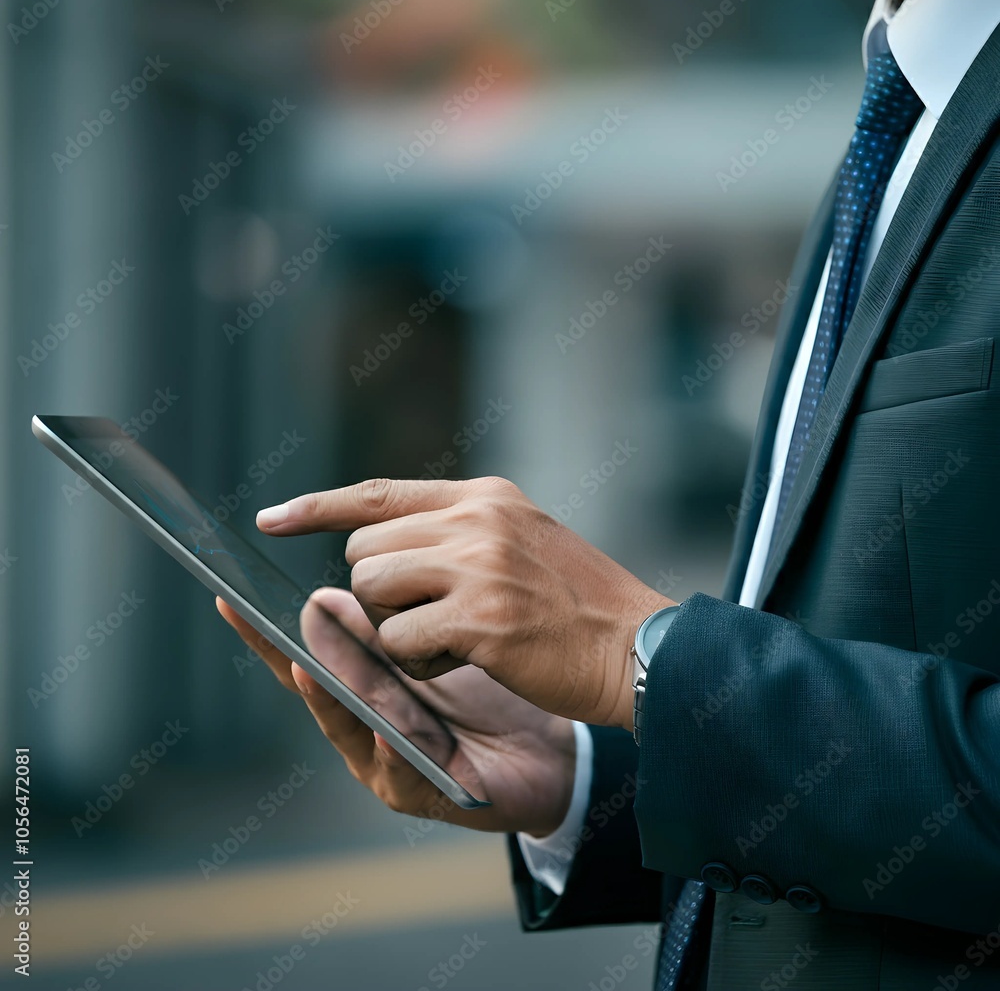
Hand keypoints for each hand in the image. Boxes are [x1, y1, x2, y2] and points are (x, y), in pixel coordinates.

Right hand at [217, 588, 576, 836]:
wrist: (544, 748)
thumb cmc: (484, 692)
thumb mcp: (432, 649)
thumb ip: (383, 629)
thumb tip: (322, 596)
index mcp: (363, 683)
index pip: (307, 651)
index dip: (265, 630)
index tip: (229, 594)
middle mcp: (364, 723)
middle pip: (319, 690)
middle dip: (288, 658)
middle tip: (263, 624)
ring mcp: (388, 762)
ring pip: (353, 730)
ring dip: (331, 701)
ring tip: (310, 669)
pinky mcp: (428, 794)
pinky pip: (409, 776)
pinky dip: (397, 756)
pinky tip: (393, 736)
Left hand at [255, 477, 675, 730]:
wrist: (639, 646)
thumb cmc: (579, 602)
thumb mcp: (522, 537)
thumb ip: (458, 528)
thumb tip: (381, 537)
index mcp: (483, 497)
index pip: (378, 493)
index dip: (318, 507)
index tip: (271, 519)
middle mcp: (476, 519)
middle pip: (363, 549)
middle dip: (379, 592)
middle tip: (434, 615)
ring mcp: (477, 565)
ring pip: (371, 590)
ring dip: (397, 626)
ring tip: (456, 637)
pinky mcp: (478, 617)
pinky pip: (398, 638)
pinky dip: (420, 659)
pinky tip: (470, 658)